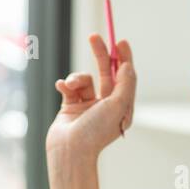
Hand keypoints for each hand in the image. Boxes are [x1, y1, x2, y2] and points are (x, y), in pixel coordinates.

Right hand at [45, 34, 134, 159]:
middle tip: (94, 37)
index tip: (120, 42)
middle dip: (100, 54)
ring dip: (77, 77)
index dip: (124, 58)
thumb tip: (127, 64)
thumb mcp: (117, 106)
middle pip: (105, 72)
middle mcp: (105, 106)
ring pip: (84, 79)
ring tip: (71, 86)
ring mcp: (87, 106)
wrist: (69, 151)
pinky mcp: (70, 107)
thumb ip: (125, 84)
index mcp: (120, 107)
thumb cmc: (95, 133)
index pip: (125, 76)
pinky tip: (62, 88)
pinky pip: (69, 87)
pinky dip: (65, 84)